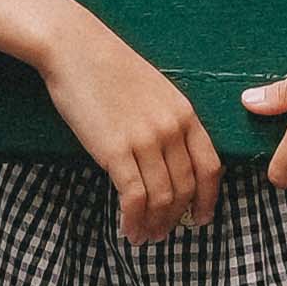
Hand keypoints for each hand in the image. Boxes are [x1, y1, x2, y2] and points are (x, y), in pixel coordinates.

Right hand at [38, 10, 221, 242]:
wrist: (76, 48)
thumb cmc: (109, 69)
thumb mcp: (155, 92)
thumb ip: (167, 123)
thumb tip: (168, 161)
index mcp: (185, 114)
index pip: (210, 167)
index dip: (208, 198)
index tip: (202, 217)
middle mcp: (171, 130)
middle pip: (185, 188)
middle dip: (177, 218)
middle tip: (165, 234)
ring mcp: (145, 141)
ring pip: (162, 198)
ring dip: (154, 224)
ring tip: (145, 237)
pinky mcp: (115, 151)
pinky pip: (133, 197)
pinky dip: (133, 220)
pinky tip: (127, 230)